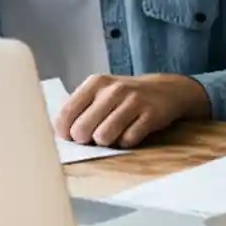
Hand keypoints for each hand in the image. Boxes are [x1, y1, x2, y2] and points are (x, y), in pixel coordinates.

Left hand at [55, 74, 209, 147]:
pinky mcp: (150, 114)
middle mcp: (112, 89)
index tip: (72, 136)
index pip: (66, 115)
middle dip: (86, 140)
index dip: (65, 133)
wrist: (166, 90)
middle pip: (82, 130)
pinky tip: (131, 132)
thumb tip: (58, 134)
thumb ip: (80, 110)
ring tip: (113, 134)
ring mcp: (132, 101)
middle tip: (95, 136)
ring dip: (107, 142)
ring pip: (104, 137)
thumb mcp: (101, 94)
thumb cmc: (125, 97)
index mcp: (95, 83)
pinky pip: (128, 140)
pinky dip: (126, 142)